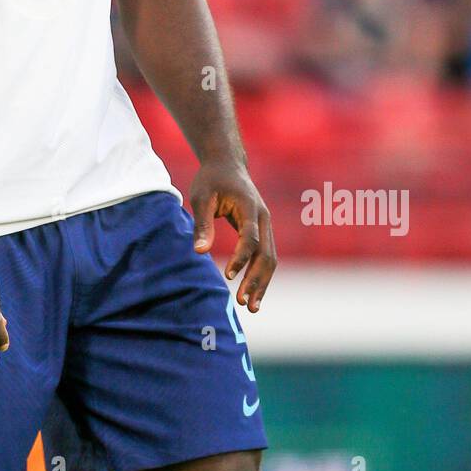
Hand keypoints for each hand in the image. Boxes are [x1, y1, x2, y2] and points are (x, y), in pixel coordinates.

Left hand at [189, 157, 276, 311]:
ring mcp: (266, 225)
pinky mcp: (262, 231)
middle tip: (242, 302)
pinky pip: (266, 256)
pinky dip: (261, 275)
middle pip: (266, 254)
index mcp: (249, 207)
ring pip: (270, 259)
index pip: (250, 237)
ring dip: (261, 283)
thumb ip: (202, 224)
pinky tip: (252, 294)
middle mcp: (264, 218)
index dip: (240, 257)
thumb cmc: (211, 179)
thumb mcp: (201, 197)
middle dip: (255, 279)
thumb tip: (200, 253)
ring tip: (250, 307)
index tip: (227, 275)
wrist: (227, 164)